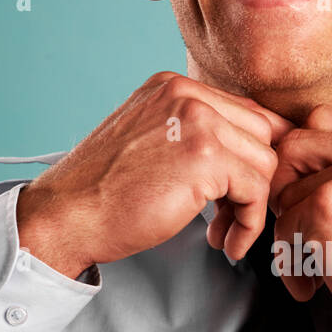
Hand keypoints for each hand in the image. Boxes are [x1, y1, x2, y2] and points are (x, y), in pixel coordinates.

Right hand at [15, 72, 291, 277]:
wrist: (67, 215)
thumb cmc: (103, 192)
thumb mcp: (151, 142)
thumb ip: (193, 136)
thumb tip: (247, 154)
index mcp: (174, 87)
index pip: (245, 112)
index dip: (253, 155)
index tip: (244, 190)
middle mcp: (188, 95)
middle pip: (263, 134)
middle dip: (256, 180)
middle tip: (231, 216)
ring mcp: (198, 123)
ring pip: (265, 163)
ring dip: (252, 207)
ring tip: (223, 233)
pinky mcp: (205, 159)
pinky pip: (256, 192)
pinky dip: (248, 224)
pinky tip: (226, 243)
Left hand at [260, 105, 331, 331]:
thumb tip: (309, 166)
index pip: (321, 118)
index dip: (303, 152)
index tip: (304, 185)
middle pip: (292, 146)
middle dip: (284, 187)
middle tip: (296, 222)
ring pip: (283, 195)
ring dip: (290, 236)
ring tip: (315, 264)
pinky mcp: (324, 212)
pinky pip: (282, 231)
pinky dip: (291, 266)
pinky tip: (314, 283)